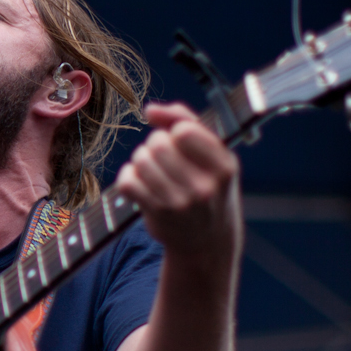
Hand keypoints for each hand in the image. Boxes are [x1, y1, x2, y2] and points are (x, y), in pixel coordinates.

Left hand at [113, 102, 241, 260]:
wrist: (207, 239)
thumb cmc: (208, 184)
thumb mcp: (212, 152)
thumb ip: (184, 120)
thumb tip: (150, 110)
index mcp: (224, 167)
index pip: (183, 131)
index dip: (175, 131)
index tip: (181, 142)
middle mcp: (205, 188)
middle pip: (158, 144)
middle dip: (155, 144)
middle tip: (164, 157)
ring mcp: (180, 204)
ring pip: (140, 161)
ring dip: (141, 160)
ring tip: (153, 169)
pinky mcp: (157, 216)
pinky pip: (126, 182)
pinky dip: (128, 178)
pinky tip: (141, 184)